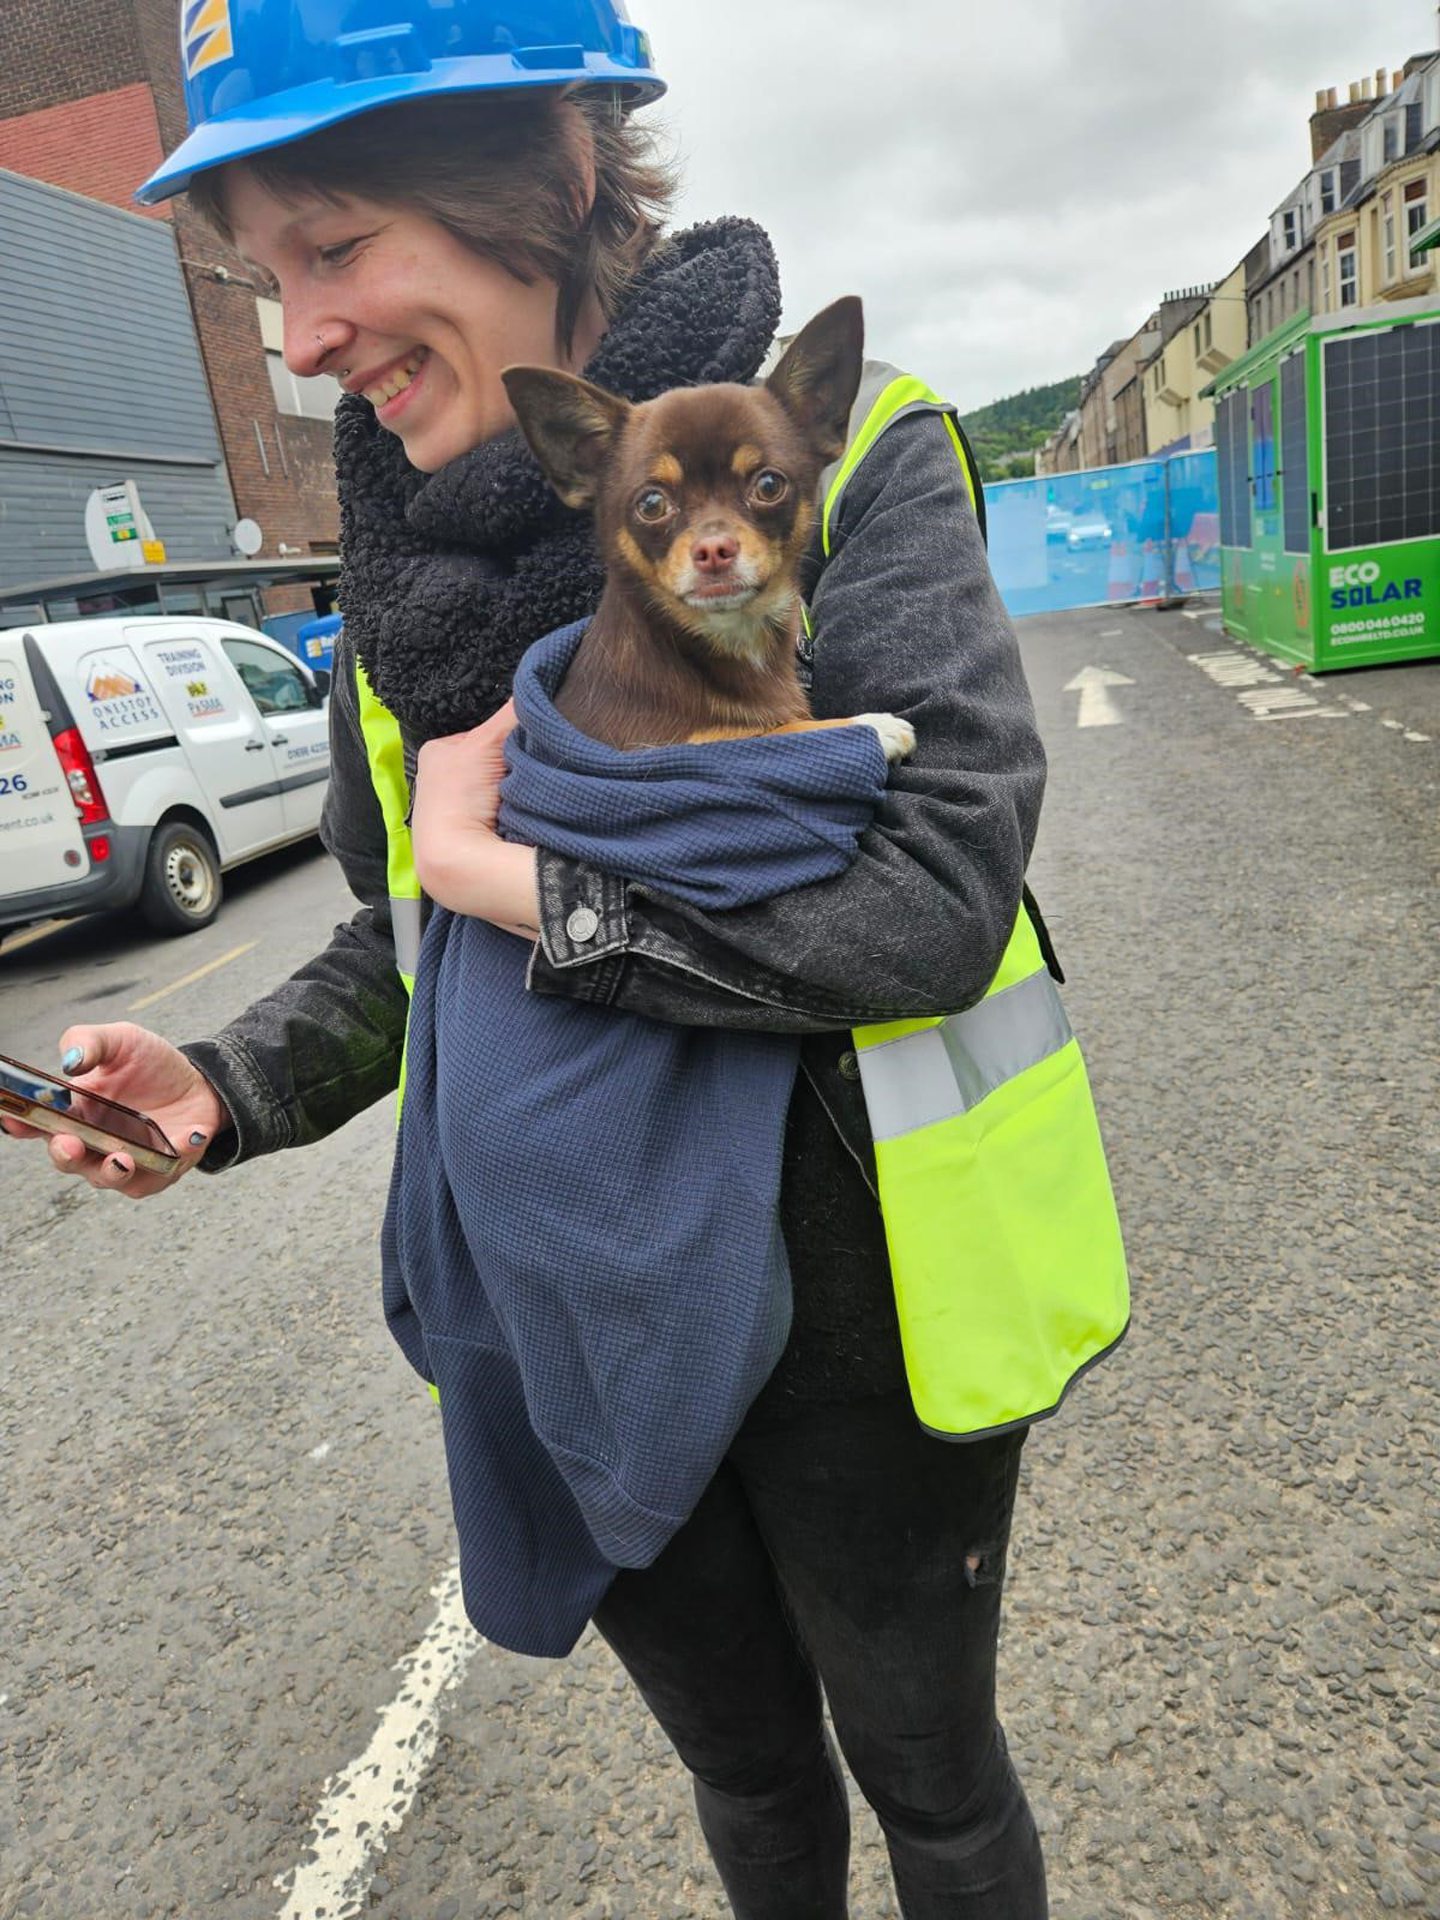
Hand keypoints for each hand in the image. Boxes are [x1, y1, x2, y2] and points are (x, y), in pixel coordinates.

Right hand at [0, 1023, 230, 1198]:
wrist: (199, 1081)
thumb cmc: (150, 1063)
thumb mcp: (120, 1040)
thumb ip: (90, 1042)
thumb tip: (70, 1062)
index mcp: (74, 1112)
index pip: (37, 1123)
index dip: (21, 1124)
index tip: (14, 1118)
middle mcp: (93, 1142)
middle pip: (67, 1159)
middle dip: (65, 1154)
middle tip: (70, 1143)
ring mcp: (125, 1161)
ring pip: (109, 1177)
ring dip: (113, 1172)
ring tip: (122, 1159)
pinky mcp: (159, 1170)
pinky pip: (160, 1175)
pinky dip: (172, 1160)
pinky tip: (187, 1138)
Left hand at [412, 701, 538, 934]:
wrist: (456, 863)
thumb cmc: (460, 797)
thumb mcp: (489, 741)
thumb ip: (514, 712)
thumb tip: (537, 684)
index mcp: (435, 754)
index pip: (483, 736)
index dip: (508, 740)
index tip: (528, 749)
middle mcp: (436, 781)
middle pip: (489, 764)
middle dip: (509, 768)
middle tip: (530, 775)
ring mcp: (448, 815)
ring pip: (493, 793)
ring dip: (511, 796)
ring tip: (526, 800)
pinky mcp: (462, 844)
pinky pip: (494, 820)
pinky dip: (508, 819)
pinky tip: (518, 823)